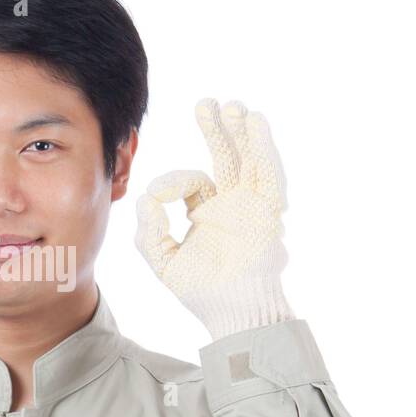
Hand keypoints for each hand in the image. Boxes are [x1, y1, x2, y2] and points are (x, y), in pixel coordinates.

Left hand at [134, 97, 294, 339]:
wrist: (232, 312)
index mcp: (208, 212)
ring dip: (242, 132)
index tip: (161, 195)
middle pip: (226, 157)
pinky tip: (256, 124)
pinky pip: (267, 174)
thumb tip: (146, 198)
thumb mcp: (164, 261)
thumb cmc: (201, 291)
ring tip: (233, 106)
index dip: (174, 182)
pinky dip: (263, 149)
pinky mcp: (269, 211)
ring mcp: (252, 205)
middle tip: (206, 104)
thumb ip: (149, 231)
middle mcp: (232, 204)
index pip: (192, 182)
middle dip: (216, 130)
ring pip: (249, 159)